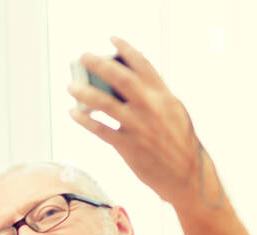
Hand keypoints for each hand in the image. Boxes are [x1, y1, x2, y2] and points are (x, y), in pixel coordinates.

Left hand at [67, 37, 219, 209]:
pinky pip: (100, 130)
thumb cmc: (178, 141)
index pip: (143, 64)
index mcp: (164, 95)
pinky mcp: (128, 146)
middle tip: (82, 56)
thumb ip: (155, 96)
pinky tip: (74, 113)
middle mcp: (151, 107)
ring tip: (70, 86)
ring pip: (105, 103)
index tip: (111, 39)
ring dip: (85, 92)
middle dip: (99, 64)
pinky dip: (85, 120)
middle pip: (120, 78)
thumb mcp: (174, 111)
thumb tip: (128, 82)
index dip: (125, 49)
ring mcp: (138, 126)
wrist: (186, 174)